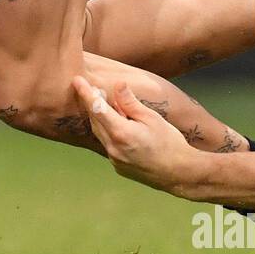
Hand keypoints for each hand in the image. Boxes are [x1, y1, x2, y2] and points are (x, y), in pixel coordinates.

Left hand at [72, 75, 198, 191]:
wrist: (178, 173)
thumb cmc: (169, 143)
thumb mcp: (151, 118)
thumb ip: (131, 103)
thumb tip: (118, 85)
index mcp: (121, 133)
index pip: (97, 108)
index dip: (86, 93)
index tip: (76, 80)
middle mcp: (113, 148)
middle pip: (96, 120)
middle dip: (93, 104)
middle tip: (94, 88)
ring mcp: (114, 159)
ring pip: (100, 133)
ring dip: (100, 118)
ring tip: (107, 104)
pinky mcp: (118, 166)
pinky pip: (108, 144)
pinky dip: (108, 132)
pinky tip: (118, 124)